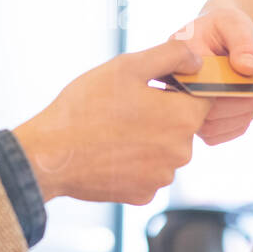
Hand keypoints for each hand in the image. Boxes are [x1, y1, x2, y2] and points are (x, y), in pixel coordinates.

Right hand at [13, 40, 211, 203]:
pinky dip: (135, 162)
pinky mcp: (143, 196)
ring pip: (165, 149)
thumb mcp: (127, 66)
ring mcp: (162, 178)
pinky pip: (148, 171)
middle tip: (126, 106)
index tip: (155, 85)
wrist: (50, 154)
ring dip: (149, 138)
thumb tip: (196, 60)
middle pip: (183, 124)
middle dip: (163, 113)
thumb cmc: (85, 107)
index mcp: (183, 118)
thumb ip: (171, 55)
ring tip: (115, 129)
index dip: (179, 86)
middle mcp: (181, 153)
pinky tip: (111, 151)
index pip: (202, 96)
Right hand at [170, 3, 252, 144]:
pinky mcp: (194, 118)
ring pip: (207, 127)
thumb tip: (247, 68)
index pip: (195, 83)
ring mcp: (180, 105)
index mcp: (176, 59)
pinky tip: (250, 109)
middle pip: (201, 110)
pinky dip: (237, 126)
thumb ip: (241, 42)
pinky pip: (213, 135)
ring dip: (240, 117)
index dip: (225, 89)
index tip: (251, 77)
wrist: (220, 35)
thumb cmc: (224, 27)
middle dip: (238, 104)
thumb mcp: (234, 24)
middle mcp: (173, 85)